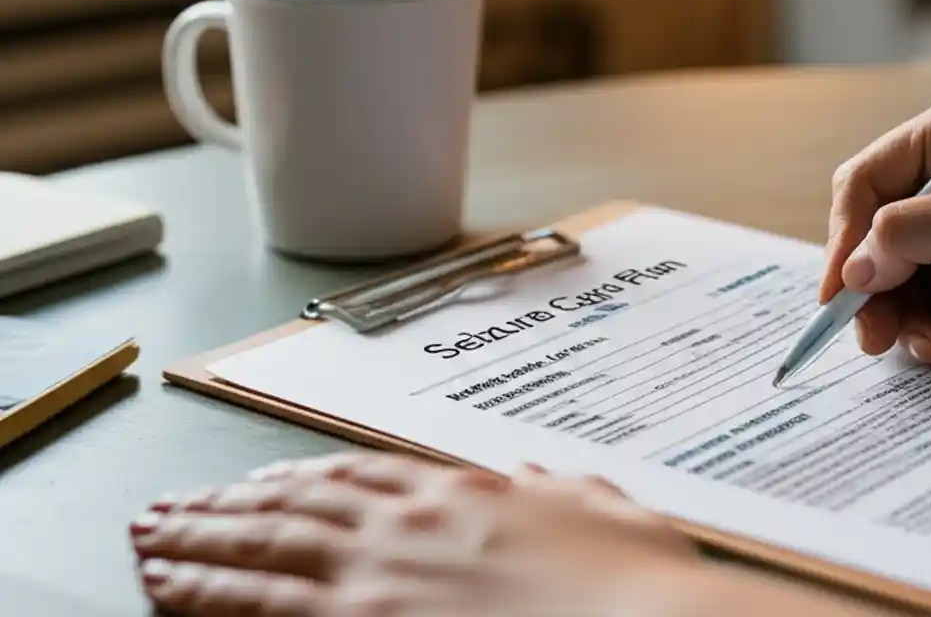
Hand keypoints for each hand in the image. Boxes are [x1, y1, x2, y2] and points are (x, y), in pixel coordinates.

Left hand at [129, 452, 701, 615]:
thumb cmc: (636, 583)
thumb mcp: (607, 514)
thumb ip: (561, 492)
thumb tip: (537, 476)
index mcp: (465, 493)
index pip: (362, 473)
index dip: (302, 477)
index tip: (264, 480)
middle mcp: (410, 525)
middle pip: (294, 505)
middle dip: (225, 506)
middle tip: (171, 506)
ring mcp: (381, 577)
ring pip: (262, 548)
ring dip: (197, 542)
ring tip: (148, 540)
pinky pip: (261, 608)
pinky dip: (207, 595)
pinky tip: (168, 589)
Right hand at [822, 92, 930, 361]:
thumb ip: (911, 235)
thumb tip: (851, 271)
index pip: (863, 183)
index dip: (844, 237)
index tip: (840, 291)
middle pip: (868, 237)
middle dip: (872, 291)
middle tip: (875, 337)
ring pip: (888, 279)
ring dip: (904, 319)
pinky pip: (918, 303)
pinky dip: (930, 329)